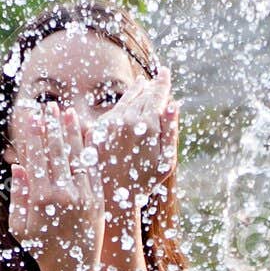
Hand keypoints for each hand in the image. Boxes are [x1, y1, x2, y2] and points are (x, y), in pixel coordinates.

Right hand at [9, 104, 104, 270]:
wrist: (73, 270)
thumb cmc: (41, 250)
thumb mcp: (20, 226)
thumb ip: (18, 196)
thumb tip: (20, 167)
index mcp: (42, 199)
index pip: (37, 157)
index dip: (33, 134)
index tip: (30, 116)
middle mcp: (65, 194)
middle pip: (57, 151)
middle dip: (52, 126)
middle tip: (49, 106)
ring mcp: (84, 195)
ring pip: (77, 156)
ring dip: (72, 132)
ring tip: (67, 112)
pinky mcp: (98, 199)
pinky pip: (94, 169)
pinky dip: (89, 150)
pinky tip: (87, 134)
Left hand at [92, 67, 178, 211]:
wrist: (112, 198)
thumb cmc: (145, 183)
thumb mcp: (166, 161)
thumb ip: (170, 131)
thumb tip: (173, 103)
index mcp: (147, 125)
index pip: (156, 95)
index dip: (162, 83)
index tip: (165, 72)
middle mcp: (126, 119)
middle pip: (141, 96)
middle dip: (149, 88)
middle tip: (155, 80)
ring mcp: (109, 124)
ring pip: (124, 101)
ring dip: (134, 92)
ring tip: (141, 85)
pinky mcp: (96, 130)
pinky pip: (111, 112)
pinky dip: (121, 105)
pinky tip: (125, 105)